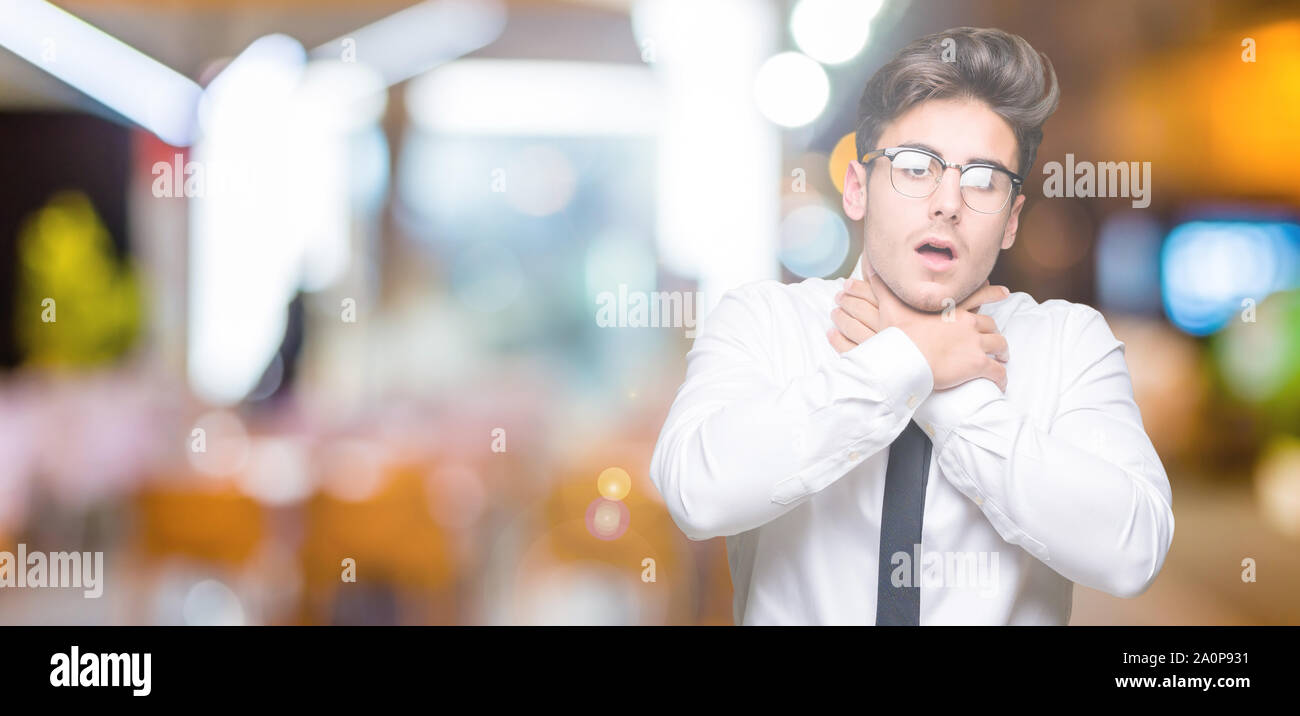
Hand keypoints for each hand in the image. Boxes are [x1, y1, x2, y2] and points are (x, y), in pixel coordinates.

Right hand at [826, 269, 1010, 391]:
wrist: (904, 360)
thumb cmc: (898, 336)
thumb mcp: (890, 308)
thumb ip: (883, 287)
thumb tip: (869, 266)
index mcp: (952, 310)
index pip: (977, 296)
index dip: (991, 293)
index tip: (1003, 291)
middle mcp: (968, 324)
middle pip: (990, 325)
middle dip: (994, 331)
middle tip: (996, 338)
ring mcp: (975, 344)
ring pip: (999, 345)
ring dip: (1001, 352)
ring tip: (1001, 359)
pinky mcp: (977, 365)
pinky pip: (997, 371)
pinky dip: (1001, 377)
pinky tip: (1000, 382)